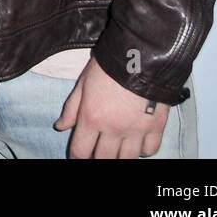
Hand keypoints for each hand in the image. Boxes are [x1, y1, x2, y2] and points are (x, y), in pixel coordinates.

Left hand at [55, 57, 170, 158]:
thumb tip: (61, 126)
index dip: (77, 157)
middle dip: (97, 158)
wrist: (140, 56)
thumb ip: (72, 108)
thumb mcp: (83, 83)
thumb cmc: (108, 66)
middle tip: (97, 153)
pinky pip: (150, 150)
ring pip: (127, 159)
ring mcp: (136, 131)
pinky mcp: (156, 127)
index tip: (78, 156)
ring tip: (116, 151)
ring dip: (120, 157)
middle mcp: (113, 129)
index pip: (80, 151)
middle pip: (104, 159)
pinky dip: (143, 151)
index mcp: (91, 118)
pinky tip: (137, 143)